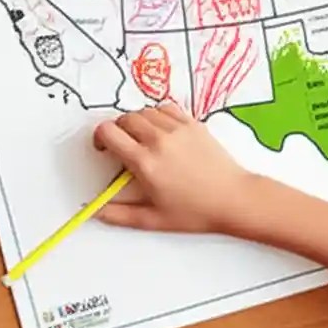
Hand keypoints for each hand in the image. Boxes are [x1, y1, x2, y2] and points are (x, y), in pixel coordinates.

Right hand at [93, 102, 266, 234]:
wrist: (233, 199)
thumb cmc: (196, 211)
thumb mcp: (152, 219)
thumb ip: (117, 214)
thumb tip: (94, 211)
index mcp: (145, 163)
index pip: (108, 132)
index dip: (99, 138)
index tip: (104, 148)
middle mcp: (159, 141)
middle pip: (124, 119)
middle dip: (117, 130)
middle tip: (122, 145)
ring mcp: (178, 129)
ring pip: (144, 111)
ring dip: (136, 122)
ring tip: (142, 139)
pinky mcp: (193, 124)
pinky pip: (166, 108)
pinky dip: (157, 115)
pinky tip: (161, 131)